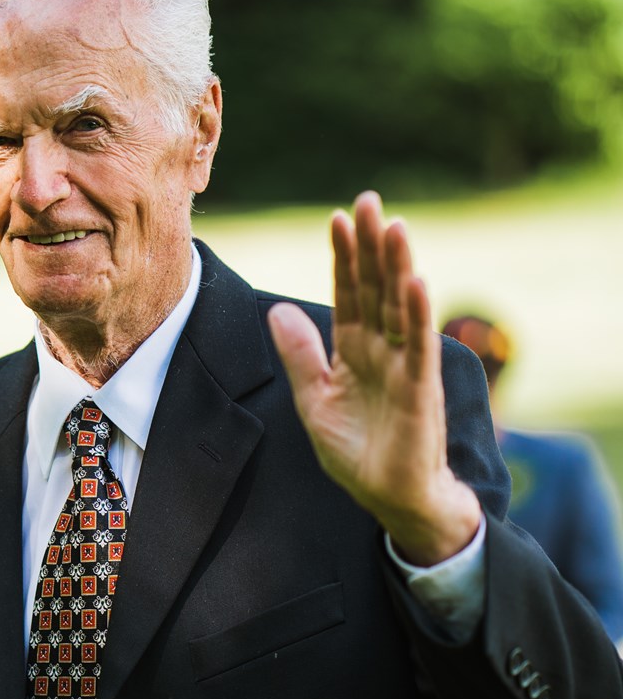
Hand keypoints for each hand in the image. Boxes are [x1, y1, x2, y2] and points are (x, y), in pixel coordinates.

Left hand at [267, 191, 481, 565]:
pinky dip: (419, 314)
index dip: (343, 257)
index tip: (338, 218)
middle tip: (369, 200)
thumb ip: (300, 355)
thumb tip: (278, 310)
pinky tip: (416, 281)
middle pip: (375, 288)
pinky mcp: (421, 389)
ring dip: (397, 267)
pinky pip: (419, 346)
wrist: (390, 497)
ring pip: (400, 306)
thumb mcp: (315, 400)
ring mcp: (403, 365)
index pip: (349, 293)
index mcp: (354, 350)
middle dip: (371, 246)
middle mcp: (382, 349)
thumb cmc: (358, 453)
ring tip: (394, 226)